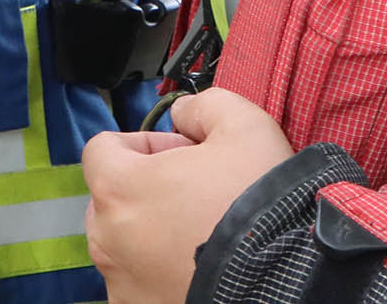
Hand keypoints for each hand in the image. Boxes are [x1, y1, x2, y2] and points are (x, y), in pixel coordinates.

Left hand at [83, 90, 295, 303]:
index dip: (146, 142)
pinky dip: (159, 268)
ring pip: (124, 240)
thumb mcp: (243, 124)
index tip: (181, 153)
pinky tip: (197, 262)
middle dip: (147, 187)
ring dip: (152, 229)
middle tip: (196, 188)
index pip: (103, 149)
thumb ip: (203, 105)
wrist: (282, 278)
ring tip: (200, 229)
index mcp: (120, 188)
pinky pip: (138, 278)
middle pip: (112, 196)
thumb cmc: (256, 204)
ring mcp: (122, 280)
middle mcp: (108, 238)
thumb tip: (186, 113)